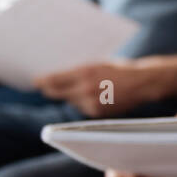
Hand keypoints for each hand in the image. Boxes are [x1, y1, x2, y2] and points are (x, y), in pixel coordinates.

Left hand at [34, 61, 152, 116]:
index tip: (35, 82)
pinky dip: (84, 102)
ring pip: (70, 101)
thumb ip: (77, 71)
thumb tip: (56, 76)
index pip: (54, 80)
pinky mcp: (97, 113)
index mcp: (84, 72)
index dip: (42, 82)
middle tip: (44, 87)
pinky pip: (82, 107)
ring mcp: (91, 103)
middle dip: (51, 90)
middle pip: (57, 93)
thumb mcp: (96, 63)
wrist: (141, 83)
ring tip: (85, 87)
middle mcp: (85, 89)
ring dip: (71, 95)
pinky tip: (96, 95)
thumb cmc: (118, 68)